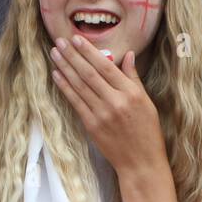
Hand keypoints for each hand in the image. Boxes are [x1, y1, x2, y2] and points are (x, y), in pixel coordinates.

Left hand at [50, 35, 166, 177]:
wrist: (141, 162)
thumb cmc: (147, 131)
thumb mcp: (146, 101)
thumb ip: (133, 77)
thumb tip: (128, 54)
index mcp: (131, 93)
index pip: (106, 66)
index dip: (89, 51)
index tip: (76, 39)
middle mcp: (115, 102)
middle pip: (89, 73)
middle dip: (72, 55)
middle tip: (59, 41)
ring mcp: (101, 114)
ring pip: (79, 86)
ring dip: (65, 68)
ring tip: (55, 53)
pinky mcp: (91, 126)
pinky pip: (75, 102)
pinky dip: (65, 87)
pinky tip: (57, 75)